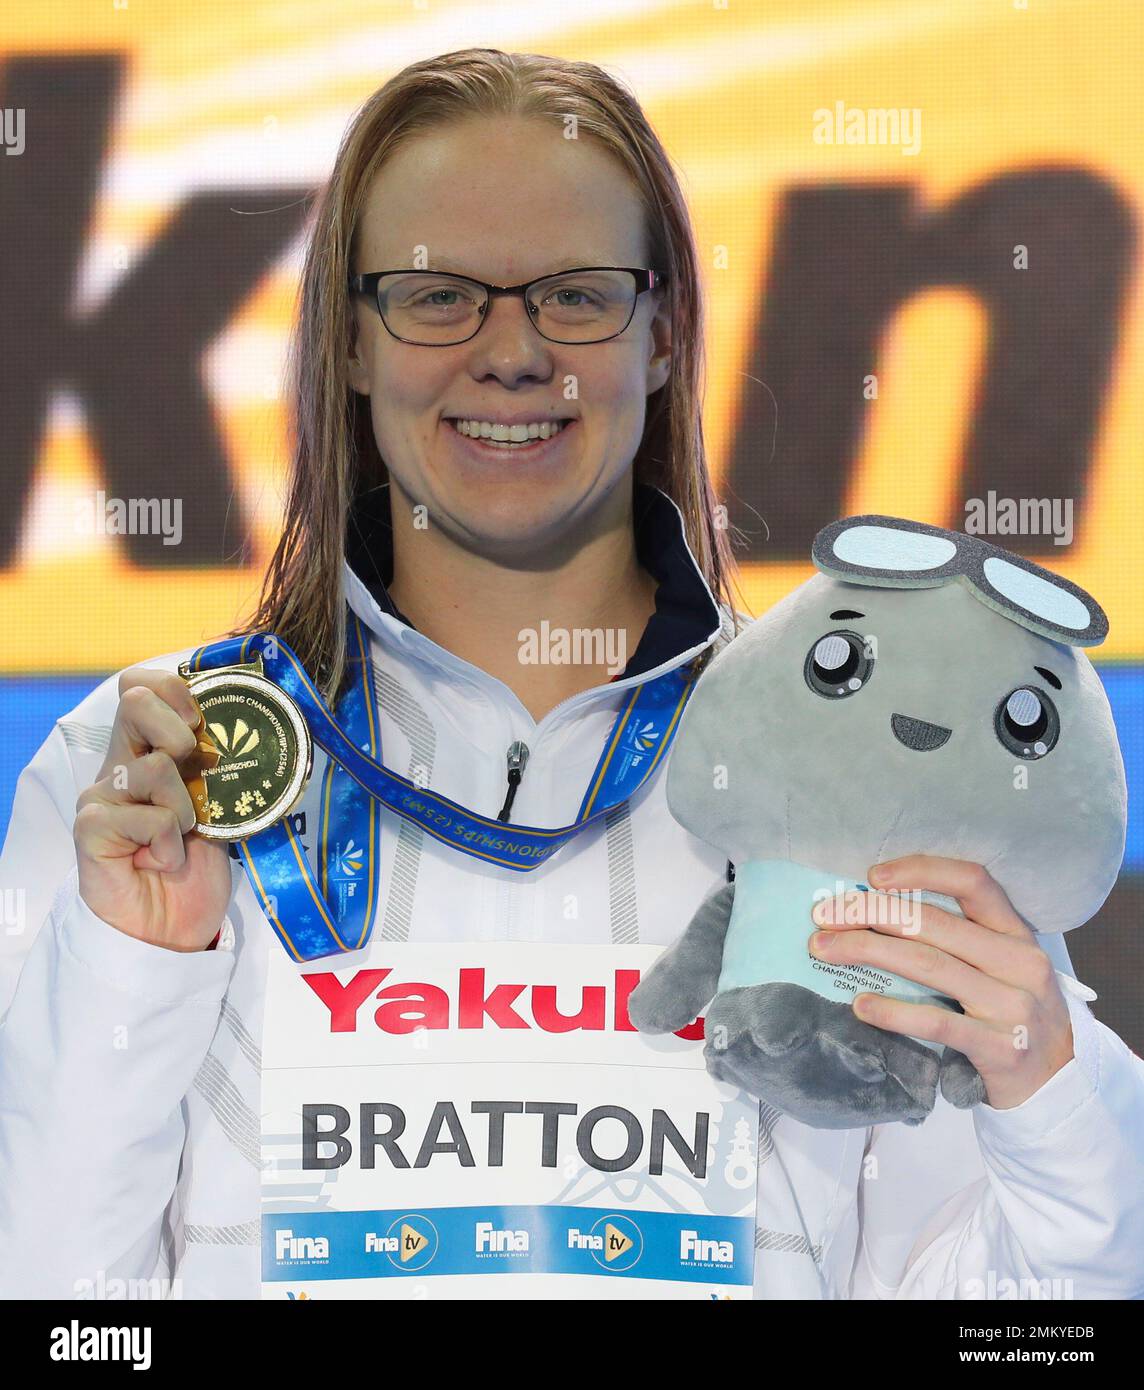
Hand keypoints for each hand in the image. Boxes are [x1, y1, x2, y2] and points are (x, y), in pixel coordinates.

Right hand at [74, 668, 232, 952]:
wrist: (168, 930)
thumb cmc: (195, 868)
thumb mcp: (218, 807)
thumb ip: (218, 770)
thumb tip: (254, 732)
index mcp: (146, 751)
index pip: (141, 686)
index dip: (174, 687)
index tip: (203, 719)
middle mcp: (119, 765)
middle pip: (135, 700)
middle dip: (180, 728)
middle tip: (197, 770)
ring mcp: (101, 795)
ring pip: (157, 767)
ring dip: (186, 808)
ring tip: (182, 839)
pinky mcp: (92, 828)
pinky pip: (149, 817)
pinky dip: (170, 844)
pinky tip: (163, 862)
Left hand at [808, 855, 1074, 1108]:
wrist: (1058, 1083)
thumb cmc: (1011, 1013)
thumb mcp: (1000, 966)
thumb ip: (957, 940)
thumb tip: (873, 912)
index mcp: (1017, 933)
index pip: (972, 881)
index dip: (920, 871)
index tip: (871, 876)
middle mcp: (1019, 962)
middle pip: (933, 923)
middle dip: (869, 913)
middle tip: (823, 917)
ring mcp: (1013, 1006)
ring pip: (928, 965)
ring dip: (867, 952)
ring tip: (823, 950)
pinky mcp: (1000, 1048)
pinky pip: (937, 1021)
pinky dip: (893, 1011)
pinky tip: (860, 1005)